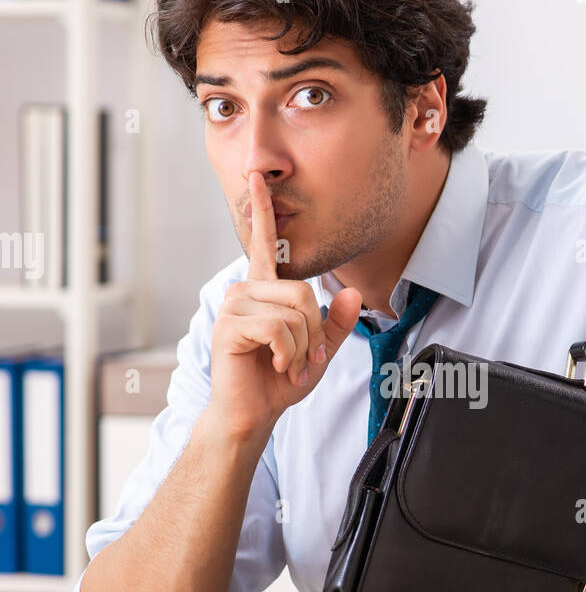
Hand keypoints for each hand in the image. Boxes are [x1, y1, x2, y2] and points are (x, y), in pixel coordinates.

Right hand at [208, 171, 361, 442]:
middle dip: (315, 333)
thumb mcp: (319, 351)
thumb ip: (335, 323)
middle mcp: (246, 290)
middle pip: (303, 292)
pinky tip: (277, 366)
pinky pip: (280, 329)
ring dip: (303, 348)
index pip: (262, 243)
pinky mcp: (230, 325)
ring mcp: (235, 305)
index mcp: (264, 290)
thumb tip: (350, 294)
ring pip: (295, 312)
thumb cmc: (278, 381)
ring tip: (289, 365)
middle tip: (305, 359)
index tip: (257, 177)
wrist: (252, 414)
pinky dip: (290, 354)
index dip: (262, 210)